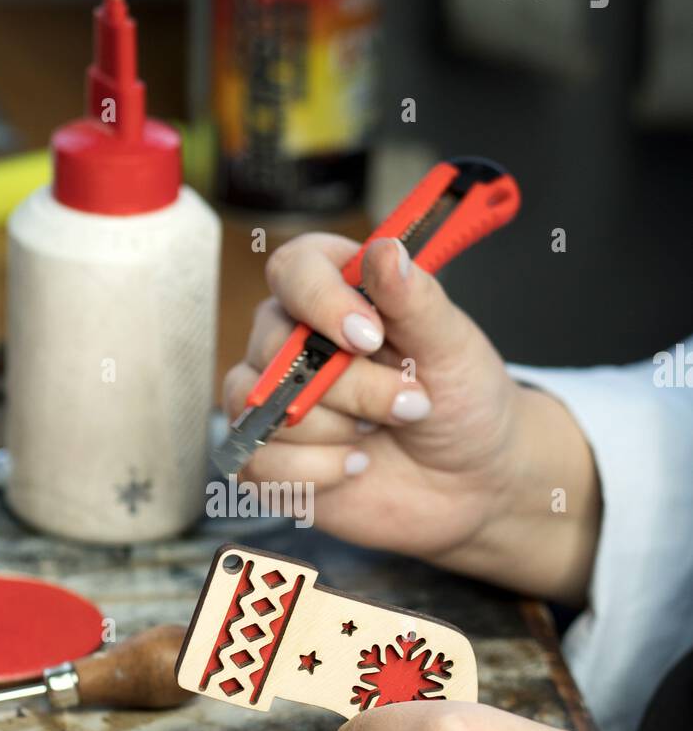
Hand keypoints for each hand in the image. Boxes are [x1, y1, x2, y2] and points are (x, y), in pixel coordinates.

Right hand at [223, 235, 599, 603]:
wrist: (471, 478)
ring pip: (263, 406)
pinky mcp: (269, 457)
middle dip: (351, 386)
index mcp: (334, 294)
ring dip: (334, 430)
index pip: (293, 270)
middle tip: (411, 403)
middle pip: (276, 348)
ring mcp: (275, 400)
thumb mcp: (451, 345)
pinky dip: (317, 470)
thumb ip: (414, 298)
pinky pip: (259, 461)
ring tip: (378, 433)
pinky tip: (356, 465)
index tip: (370, 337)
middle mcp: (293, 342)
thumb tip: (384, 252)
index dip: (321, 300)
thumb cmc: (460, 399)